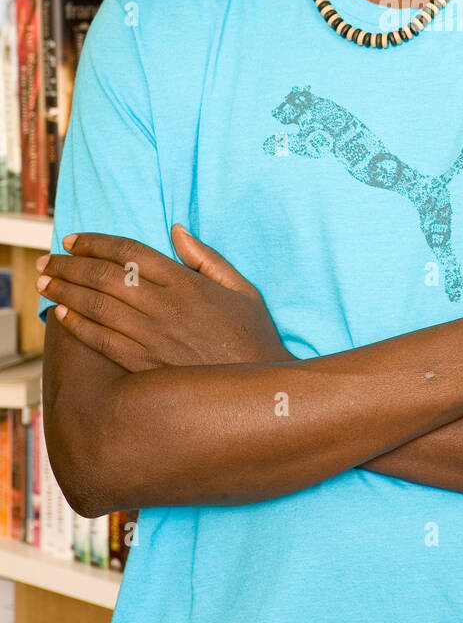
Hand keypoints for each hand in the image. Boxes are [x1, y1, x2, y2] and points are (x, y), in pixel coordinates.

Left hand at [36, 226, 294, 372]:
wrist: (256, 392)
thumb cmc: (252, 336)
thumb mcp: (241, 288)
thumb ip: (206, 257)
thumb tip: (175, 230)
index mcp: (186, 283)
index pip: (129, 253)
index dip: (96, 243)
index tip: (74, 239)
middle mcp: (164, 307)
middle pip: (105, 277)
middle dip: (71, 265)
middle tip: (48, 260)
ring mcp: (152, 338)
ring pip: (97, 307)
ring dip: (66, 292)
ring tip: (45, 282)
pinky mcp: (144, 365)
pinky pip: (102, 342)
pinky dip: (78, 326)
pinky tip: (62, 315)